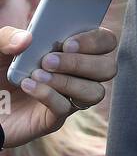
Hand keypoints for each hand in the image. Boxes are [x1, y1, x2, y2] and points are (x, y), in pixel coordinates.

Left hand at [0, 26, 117, 146]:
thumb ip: (6, 37)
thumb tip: (27, 39)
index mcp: (71, 50)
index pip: (105, 42)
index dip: (94, 40)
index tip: (67, 42)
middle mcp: (77, 74)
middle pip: (108, 67)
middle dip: (82, 62)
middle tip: (49, 60)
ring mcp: (68, 97)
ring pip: (95, 92)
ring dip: (68, 81)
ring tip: (38, 74)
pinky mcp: (54, 118)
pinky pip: (65, 108)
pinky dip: (48, 95)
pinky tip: (28, 85)